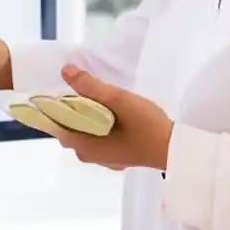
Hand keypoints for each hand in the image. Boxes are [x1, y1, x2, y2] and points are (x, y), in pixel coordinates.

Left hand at [49, 64, 173, 171]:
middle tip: (81, 87)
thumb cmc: (146, 126)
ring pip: (85, 133)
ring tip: (95, 96)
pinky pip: (97, 138)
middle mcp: (89, 156)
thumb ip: (91, 86)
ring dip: (86, 116)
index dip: (54, 106)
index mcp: (84, 146)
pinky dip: (97, 124)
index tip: (59, 88)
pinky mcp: (116, 156)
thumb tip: (66, 71)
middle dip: (71, 109)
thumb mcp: (118, 100)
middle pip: (70, 129)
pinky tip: (110, 113)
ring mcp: (103, 159)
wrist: (175, 148)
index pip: (56, 125)